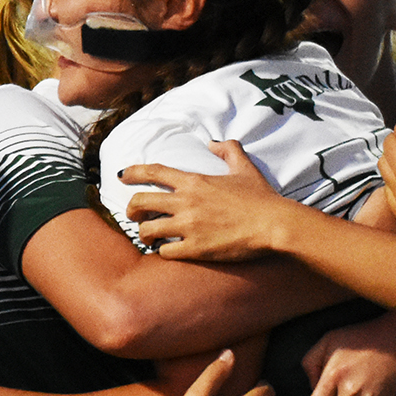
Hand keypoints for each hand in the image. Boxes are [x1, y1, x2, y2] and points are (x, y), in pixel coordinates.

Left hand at [122, 142, 292, 261]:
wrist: (274, 225)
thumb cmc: (261, 197)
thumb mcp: (245, 167)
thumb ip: (228, 150)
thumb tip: (214, 143)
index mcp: (194, 181)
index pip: (154, 172)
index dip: (133, 172)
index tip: (121, 175)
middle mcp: (186, 203)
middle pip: (141, 202)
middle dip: (131, 209)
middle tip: (132, 215)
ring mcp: (188, 227)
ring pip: (148, 230)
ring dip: (144, 234)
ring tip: (149, 237)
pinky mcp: (195, 249)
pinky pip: (165, 252)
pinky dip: (163, 252)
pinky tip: (167, 251)